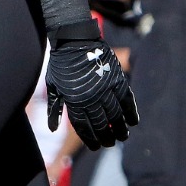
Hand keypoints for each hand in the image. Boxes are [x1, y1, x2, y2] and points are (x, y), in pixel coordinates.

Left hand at [44, 23, 137, 148]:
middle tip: (110, 143)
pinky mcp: (117, 79)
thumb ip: (55, 108)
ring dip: (120, 128)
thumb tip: (52, 129)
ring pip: (116, 115)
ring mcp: (106, 89)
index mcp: (74, 101)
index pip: (84, 127)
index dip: (91, 139)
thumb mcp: (53, 86)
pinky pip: (127, 100)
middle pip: (102, 124)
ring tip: (123, 136)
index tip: (96, 146)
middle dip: (106, 137)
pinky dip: (131, 112)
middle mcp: (91, 98)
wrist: (75, 39)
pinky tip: (133, 121)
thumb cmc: (61, 63)